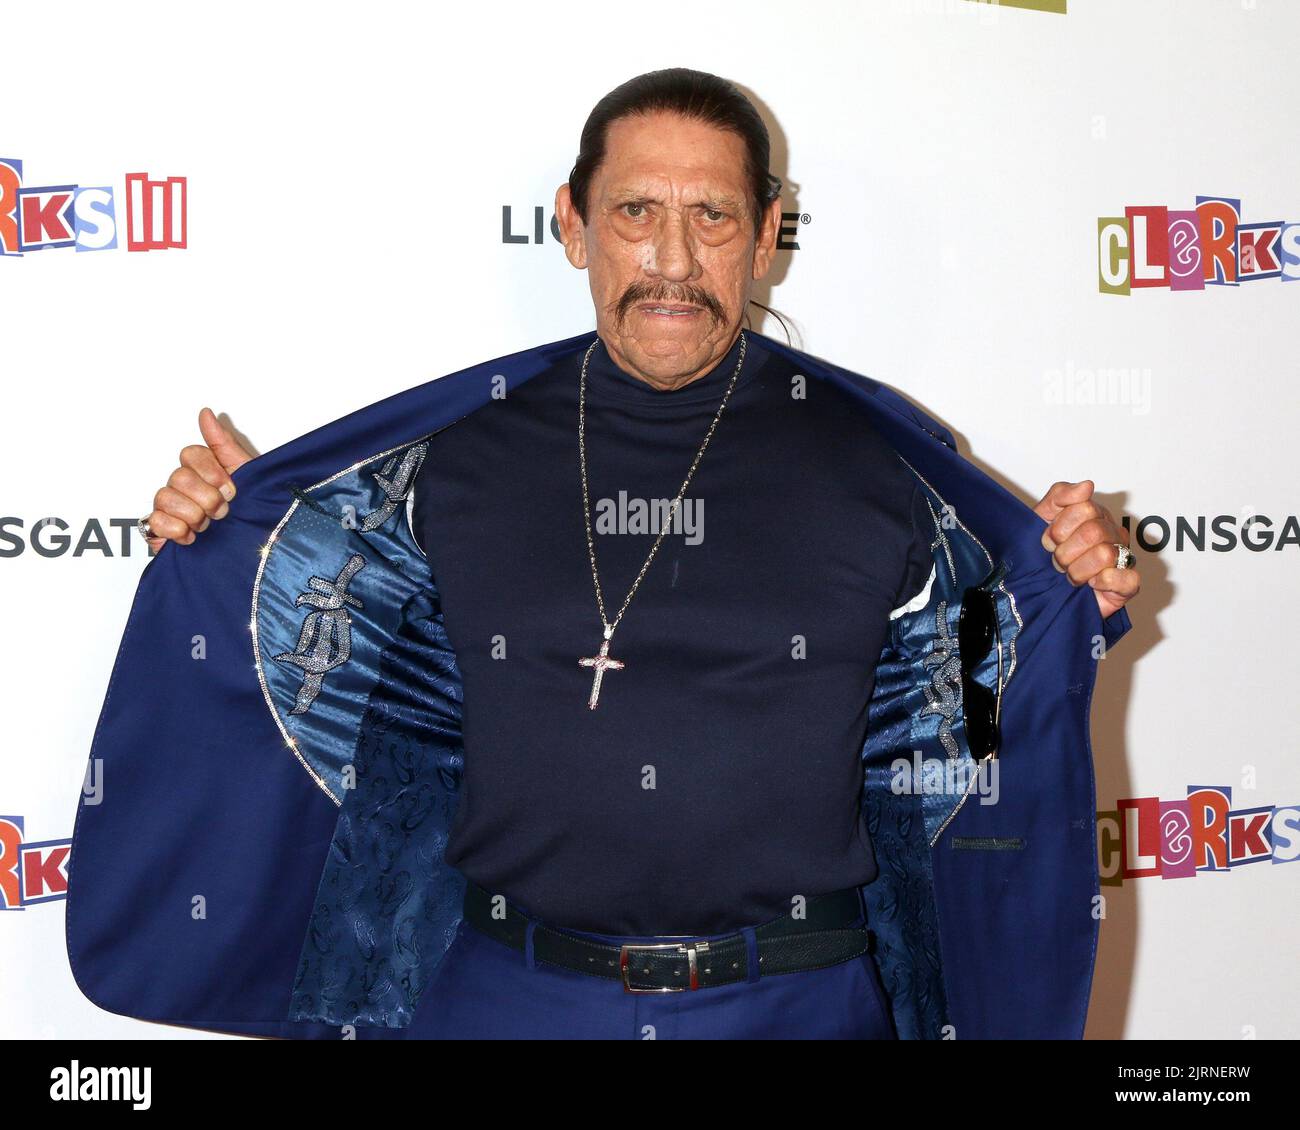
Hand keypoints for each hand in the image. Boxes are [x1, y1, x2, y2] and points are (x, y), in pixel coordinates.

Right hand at [143, 408, 255, 552]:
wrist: (251, 552)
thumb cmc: (250, 511)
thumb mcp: (246, 474)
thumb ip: (224, 444)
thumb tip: (206, 413)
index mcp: (202, 469)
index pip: (191, 453)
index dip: (212, 473)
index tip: (232, 490)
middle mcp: (182, 485)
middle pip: (179, 476)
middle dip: (207, 498)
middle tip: (223, 512)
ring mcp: (168, 506)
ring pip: (166, 498)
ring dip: (195, 516)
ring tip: (209, 526)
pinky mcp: (159, 530)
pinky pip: (155, 521)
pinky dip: (178, 531)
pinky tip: (193, 537)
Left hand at [1034, 479, 1138, 619]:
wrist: (1039, 592)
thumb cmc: (1043, 552)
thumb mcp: (1041, 518)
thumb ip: (1060, 496)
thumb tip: (1087, 486)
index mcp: (1095, 516)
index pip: (1085, 509)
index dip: (1060, 528)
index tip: (1047, 541)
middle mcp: (1112, 534)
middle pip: (1094, 532)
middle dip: (1065, 551)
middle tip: (1057, 561)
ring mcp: (1123, 558)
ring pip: (1105, 555)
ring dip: (1077, 570)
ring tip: (1070, 575)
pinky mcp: (1128, 585)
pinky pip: (1127, 578)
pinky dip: (1104, 582)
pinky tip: (1091, 584)